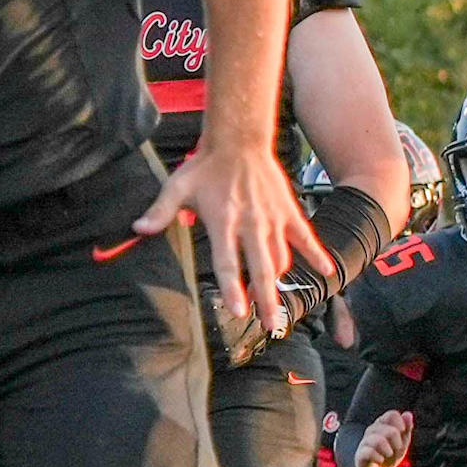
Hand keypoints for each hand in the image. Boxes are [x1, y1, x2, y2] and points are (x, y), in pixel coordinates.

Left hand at [145, 136, 328, 332]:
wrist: (239, 141)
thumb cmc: (205, 167)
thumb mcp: (177, 187)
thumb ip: (159, 211)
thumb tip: (138, 229)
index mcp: (223, 221)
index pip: (227, 262)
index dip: (233, 288)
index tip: (239, 312)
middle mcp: (250, 224)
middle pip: (261, 269)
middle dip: (266, 299)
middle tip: (270, 326)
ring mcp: (273, 220)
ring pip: (280, 259)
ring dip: (278, 283)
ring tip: (275, 305)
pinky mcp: (289, 212)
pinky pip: (305, 238)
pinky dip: (317, 255)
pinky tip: (327, 272)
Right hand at [348, 408, 414, 466]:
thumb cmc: (390, 455)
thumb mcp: (402, 442)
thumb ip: (406, 428)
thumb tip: (408, 414)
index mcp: (383, 424)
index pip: (392, 415)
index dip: (401, 424)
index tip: (403, 433)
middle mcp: (372, 430)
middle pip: (389, 431)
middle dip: (398, 442)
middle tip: (397, 450)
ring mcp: (365, 442)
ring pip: (378, 441)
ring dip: (388, 450)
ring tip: (389, 454)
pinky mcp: (360, 455)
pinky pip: (368, 452)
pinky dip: (378, 457)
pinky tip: (380, 460)